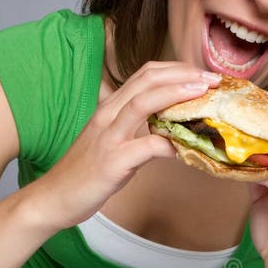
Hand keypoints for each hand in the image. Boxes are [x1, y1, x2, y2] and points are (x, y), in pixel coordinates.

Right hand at [32, 62, 220, 230]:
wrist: (55, 197)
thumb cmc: (86, 173)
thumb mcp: (113, 143)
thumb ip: (138, 131)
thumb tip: (172, 130)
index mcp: (110, 108)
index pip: (145, 75)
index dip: (176, 69)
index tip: (202, 74)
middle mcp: (108, 116)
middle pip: (147, 80)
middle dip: (183, 75)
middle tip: (212, 80)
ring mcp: (109, 137)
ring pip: (144, 103)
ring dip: (178, 94)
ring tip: (204, 95)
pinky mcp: (111, 162)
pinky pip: (144, 147)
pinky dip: (167, 144)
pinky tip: (183, 148)